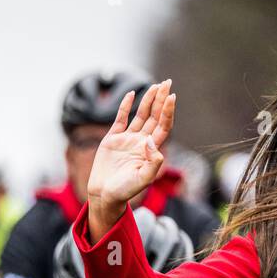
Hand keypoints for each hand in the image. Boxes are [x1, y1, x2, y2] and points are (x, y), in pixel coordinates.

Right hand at [86, 80, 175, 238]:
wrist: (104, 195)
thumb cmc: (125, 191)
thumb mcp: (143, 179)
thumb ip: (153, 163)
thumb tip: (150, 141)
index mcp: (151, 151)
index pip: (163, 126)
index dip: (168, 111)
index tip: (172, 97)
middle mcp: (141, 142)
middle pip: (154, 116)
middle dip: (161, 100)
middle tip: (167, 82)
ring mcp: (127, 139)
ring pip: (140, 115)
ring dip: (148, 100)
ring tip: (155, 85)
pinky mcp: (112, 139)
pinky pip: (120, 119)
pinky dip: (125, 106)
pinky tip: (131, 94)